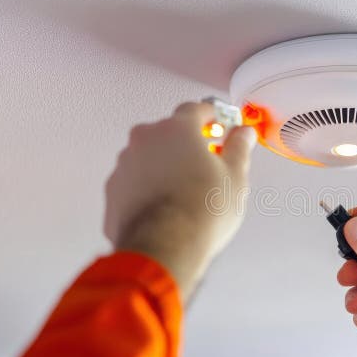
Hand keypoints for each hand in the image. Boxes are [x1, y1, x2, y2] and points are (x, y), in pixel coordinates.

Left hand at [104, 102, 255, 301]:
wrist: (164, 247)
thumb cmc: (201, 211)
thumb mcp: (235, 176)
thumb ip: (239, 148)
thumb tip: (243, 134)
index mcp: (176, 129)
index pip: (196, 109)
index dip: (213, 116)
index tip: (222, 125)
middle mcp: (145, 140)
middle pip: (169, 133)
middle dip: (188, 144)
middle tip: (208, 162)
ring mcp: (124, 165)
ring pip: (150, 158)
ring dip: (166, 167)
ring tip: (187, 192)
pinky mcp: (113, 192)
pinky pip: (136, 183)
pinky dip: (149, 189)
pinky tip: (167, 208)